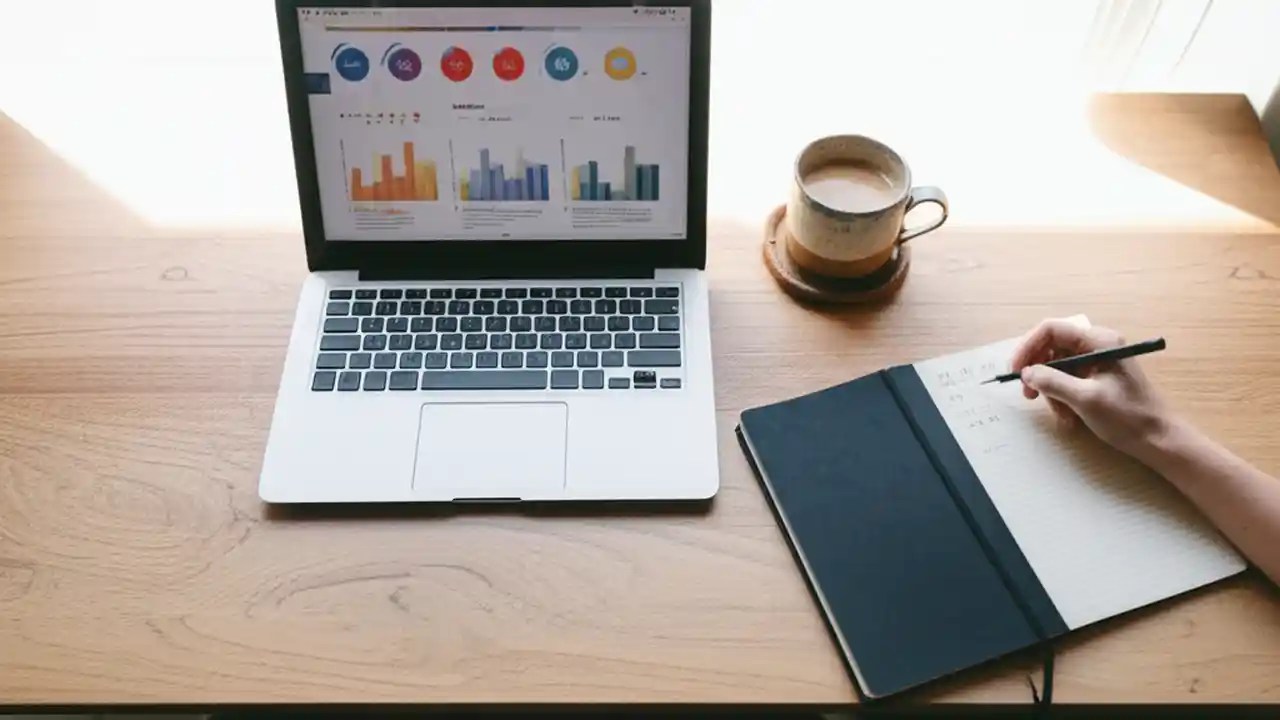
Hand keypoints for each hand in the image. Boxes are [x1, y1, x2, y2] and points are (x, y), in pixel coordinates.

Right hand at [1010, 319, 1173, 460]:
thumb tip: (1026, 372)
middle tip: (1028, 395)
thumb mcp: (1085, 399)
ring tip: (1059, 415)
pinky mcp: (1098, 378)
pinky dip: (1062, 398)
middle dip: (1038, 373)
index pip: (1052, 330)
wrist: (1159, 439)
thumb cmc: (1127, 417)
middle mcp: (1097, 345)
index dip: (1028, 347)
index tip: (1016, 372)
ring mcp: (1098, 361)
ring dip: (1051, 391)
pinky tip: (1068, 418)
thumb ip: (1052, 381)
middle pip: (1052, 348)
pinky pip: (1068, 380)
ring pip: (1057, 367)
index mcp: (1099, 341)